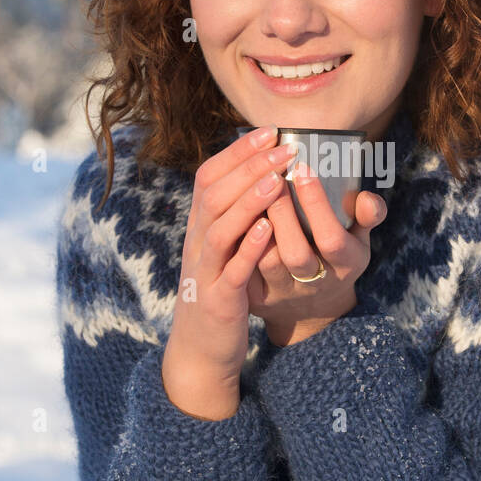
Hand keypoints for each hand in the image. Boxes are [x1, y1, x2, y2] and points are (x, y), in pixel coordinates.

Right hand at [162, 127, 299, 401]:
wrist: (199, 350)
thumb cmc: (219, 293)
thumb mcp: (222, 251)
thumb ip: (233, 216)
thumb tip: (257, 175)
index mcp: (199, 228)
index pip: (209, 177)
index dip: (237, 152)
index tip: (268, 131)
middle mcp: (196, 244)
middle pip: (215, 195)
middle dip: (250, 167)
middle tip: (284, 146)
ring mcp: (204, 272)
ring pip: (220, 228)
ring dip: (249, 201)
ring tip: (278, 179)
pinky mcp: (218, 300)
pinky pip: (232, 270)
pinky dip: (249, 248)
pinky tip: (270, 230)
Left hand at [247, 161, 386, 345]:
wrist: (310, 306)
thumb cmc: (334, 256)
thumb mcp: (358, 239)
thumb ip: (368, 216)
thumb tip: (367, 197)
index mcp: (346, 265)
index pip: (332, 238)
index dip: (317, 205)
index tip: (303, 168)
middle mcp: (315, 283)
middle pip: (296, 254)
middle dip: (282, 213)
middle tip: (270, 177)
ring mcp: (284, 292)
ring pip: (266, 262)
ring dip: (256, 227)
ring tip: (250, 192)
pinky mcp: (257, 298)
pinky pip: (243, 271)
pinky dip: (237, 242)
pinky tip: (234, 213)